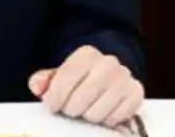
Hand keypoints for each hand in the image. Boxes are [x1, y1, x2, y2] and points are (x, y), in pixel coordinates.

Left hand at [28, 45, 143, 126]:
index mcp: (86, 54)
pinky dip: (106, 120)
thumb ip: (44, 80)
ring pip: (96, 113)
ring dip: (88, 116)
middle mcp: (108, 62)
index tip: (52, 105)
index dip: (55, 97)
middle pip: (80, 99)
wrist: (109, 77)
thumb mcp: (60, 76)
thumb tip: (37, 85)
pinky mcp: (136, 94)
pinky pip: (114, 119)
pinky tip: (103, 111)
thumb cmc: (80, 80)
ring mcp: (125, 78)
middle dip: (71, 109)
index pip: (65, 78)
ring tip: (87, 109)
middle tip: (71, 108)